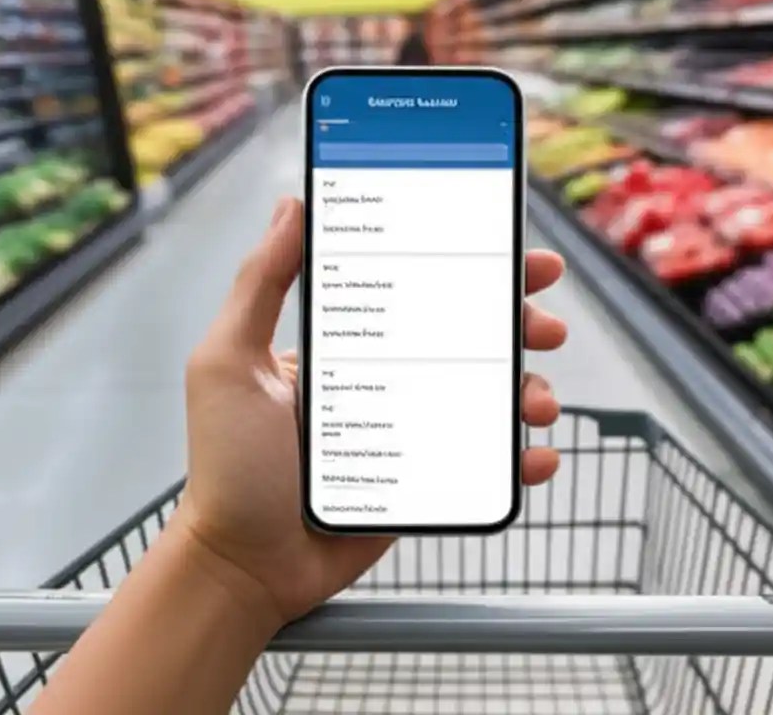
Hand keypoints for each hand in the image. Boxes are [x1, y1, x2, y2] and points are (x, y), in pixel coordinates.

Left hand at [173, 197, 567, 626]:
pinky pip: (485, 463)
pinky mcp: (425, 482)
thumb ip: (260, 283)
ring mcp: (409, 433)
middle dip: (518, 326)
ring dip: (527, 392)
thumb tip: (293, 206)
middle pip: (468, 340)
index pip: (416, 291)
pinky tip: (536, 457)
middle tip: (546, 328)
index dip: (469, 268)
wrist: (243, 565)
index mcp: (345, 347)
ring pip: (487, 400)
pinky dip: (520, 458)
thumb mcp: (230, 361)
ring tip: (536, 405)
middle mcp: (384, 382)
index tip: (512, 254)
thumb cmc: (227, 466)